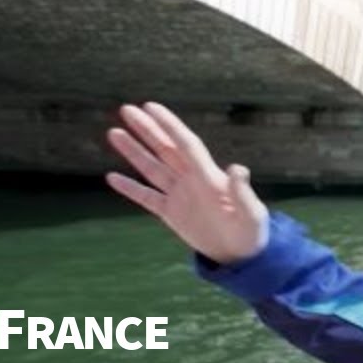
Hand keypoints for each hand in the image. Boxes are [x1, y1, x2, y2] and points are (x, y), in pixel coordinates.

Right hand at [105, 102, 268, 264]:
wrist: (241, 255)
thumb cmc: (251, 232)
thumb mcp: (251, 213)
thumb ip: (242, 192)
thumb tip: (237, 168)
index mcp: (209, 177)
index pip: (185, 145)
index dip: (169, 125)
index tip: (151, 107)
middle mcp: (192, 180)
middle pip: (165, 149)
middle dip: (147, 129)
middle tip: (126, 109)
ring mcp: (179, 196)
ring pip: (152, 168)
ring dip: (133, 151)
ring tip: (114, 132)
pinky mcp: (171, 213)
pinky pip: (146, 197)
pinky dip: (130, 188)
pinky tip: (111, 177)